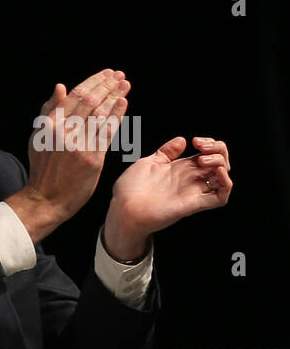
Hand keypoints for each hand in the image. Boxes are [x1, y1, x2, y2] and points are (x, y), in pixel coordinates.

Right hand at [7, 69, 129, 243]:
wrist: (46, 199)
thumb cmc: (43, 168)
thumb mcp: (37, 137)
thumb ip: (49, 112)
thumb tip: (60, 87)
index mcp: (50, 125)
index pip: (75, 96)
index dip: (93, 82)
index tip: (106, 74)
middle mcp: (64, 133)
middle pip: (90, 102)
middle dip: (107, 85)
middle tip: (119, 76)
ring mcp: (79, 146)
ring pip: (101, 114)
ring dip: (115, 96)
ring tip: (125, 85)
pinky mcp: (92, 159)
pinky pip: (107, 133)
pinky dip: (116, 116)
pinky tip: (123, 103)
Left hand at [103, 136, 232, 259]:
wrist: (123, 209)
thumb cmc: (130, 189)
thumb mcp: (148, 163)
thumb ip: (165, 152)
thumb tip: (182, 140)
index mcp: (181, 169)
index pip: (208, 154)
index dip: (210, 144)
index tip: (196, 140)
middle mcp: (190, 179)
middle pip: (220, 163)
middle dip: (218, 149)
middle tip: (201, 147)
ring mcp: (193, 192)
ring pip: (223, 178)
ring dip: (221, 164)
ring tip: (203, 160)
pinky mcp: (194, 204)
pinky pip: (220, 197)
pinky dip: (225, 184)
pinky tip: (217, 172)